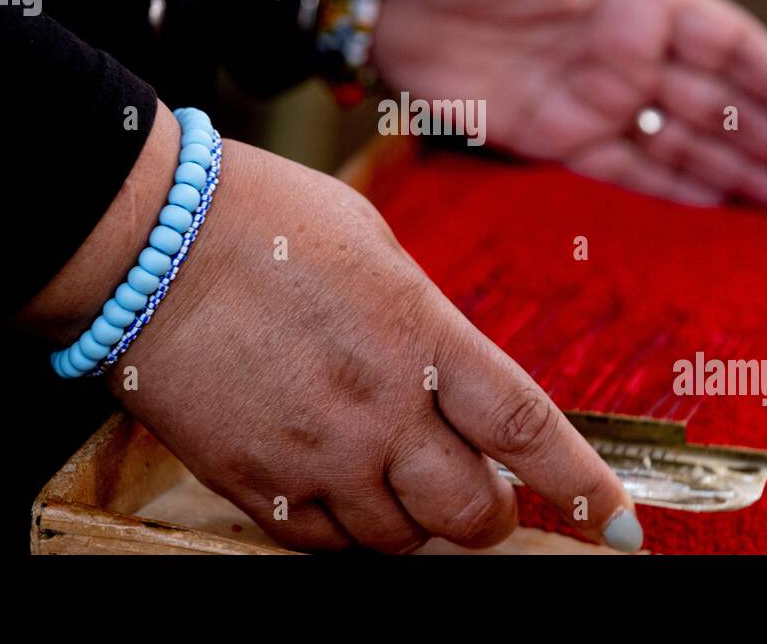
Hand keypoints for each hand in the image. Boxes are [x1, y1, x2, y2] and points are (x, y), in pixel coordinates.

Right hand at [107, 136, 643, 552]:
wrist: (149, 244)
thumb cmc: (263, 221)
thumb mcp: (375, 247)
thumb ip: (425, 320)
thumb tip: (450, 366)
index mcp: (422, 334)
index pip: (528, 428)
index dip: (582, 484)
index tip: (617, 521)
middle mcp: (381, 405)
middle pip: (471, 513)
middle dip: (491, 515)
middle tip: (480, 493)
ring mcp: (318, 452)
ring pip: (400, 541)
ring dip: (414, 520)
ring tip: (393, 476)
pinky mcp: (257, 482)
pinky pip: (323, 544)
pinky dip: (344, 530)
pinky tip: (335, 486)